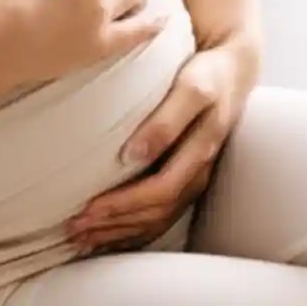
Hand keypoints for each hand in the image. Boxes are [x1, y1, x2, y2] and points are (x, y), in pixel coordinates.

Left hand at [65, 38, 261, 252]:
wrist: (233, 68)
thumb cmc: (207, 74)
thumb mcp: (192, 88)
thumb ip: (165, 120)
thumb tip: (132, 155)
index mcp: (199, 151)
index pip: (159, 191)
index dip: (123, 204)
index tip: (87, 208)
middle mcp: (197, 172)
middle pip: (154, 212)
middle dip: (113, 223)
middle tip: (73, 228)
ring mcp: (194, 180)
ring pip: (156, 220)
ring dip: (119, 232)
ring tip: (83, 238)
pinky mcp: (186, 181)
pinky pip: (161, 217)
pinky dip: (133, 231)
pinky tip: (108, 236)